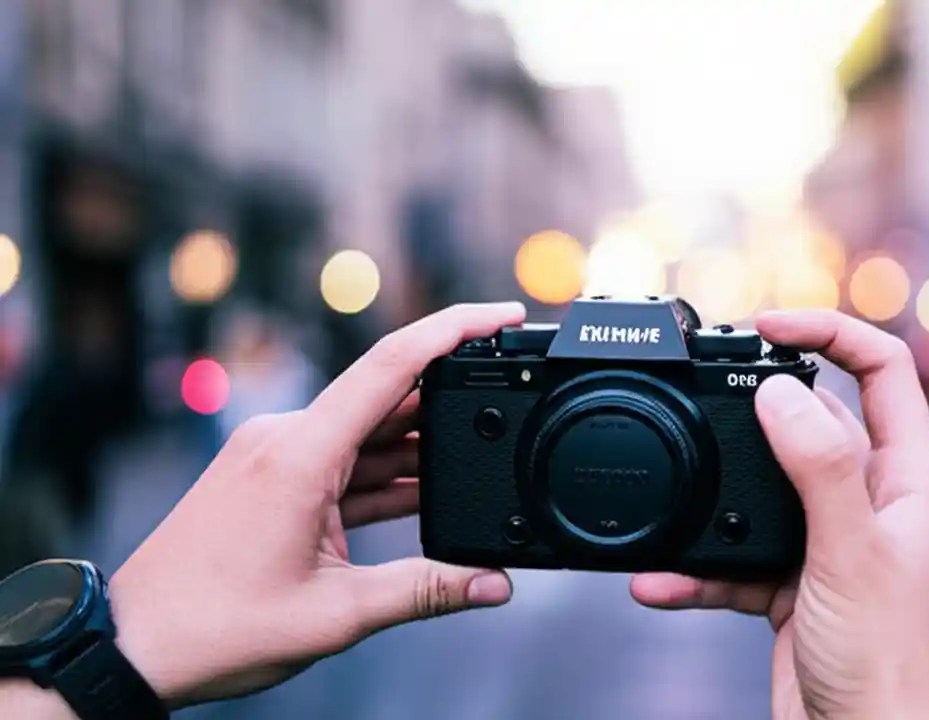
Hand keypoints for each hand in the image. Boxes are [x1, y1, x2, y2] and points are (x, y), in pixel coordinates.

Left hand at [105, 302, 526, 706]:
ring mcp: (274, 456)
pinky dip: (383, 476)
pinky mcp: (270, 478)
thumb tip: (493, 583)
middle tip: (509, 409)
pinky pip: (342, 462)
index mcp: (299, 453)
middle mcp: (285, 439)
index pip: (391, 365)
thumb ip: (425, 591)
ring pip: (366, 434)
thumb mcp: (335, 614)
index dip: (454, 330)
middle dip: (450, 399)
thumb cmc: (213, 628)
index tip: (503, 315)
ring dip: (417, 448)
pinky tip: (424, 492)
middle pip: (386, 397)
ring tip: (475, 467)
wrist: (133, 647)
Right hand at [631, 310, 928, 718]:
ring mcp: (830, 542)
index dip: (829, 331)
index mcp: (909, 481)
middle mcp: (873, 503)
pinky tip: (660, 578)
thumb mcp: (848, 553)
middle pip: (814, 420)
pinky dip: (697, 564)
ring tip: (674, 487)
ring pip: (764, 487)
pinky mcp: (791, 584)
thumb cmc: (885, 666)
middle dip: (755, 408)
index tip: (768, 323)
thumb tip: (780, 389)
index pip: (882, 369)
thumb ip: (819, 467)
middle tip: (704, 395)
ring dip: (715, 493)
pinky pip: (735, 554)